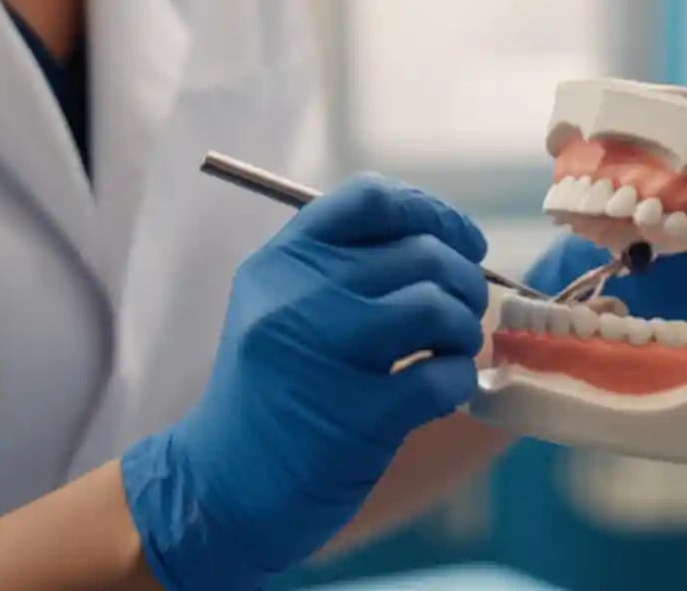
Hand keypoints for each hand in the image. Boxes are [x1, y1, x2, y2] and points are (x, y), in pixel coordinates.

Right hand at [122, 175, 489, 589]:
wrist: (221, 487)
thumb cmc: (271, 392)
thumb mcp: (280, 306)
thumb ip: (344, 266)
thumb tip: (448, 242)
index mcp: (283, 260)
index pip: (372, 198)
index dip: (433, 212)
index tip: (460, 240)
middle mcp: (301, 296)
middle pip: (421, 251)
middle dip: (464, 280)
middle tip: (464, 310)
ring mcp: (330, 353)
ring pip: (439, 306)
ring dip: (465, 328)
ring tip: (452, 350)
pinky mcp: (360, 414)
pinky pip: (445, 375)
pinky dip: (460, 380)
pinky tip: (442, 393)